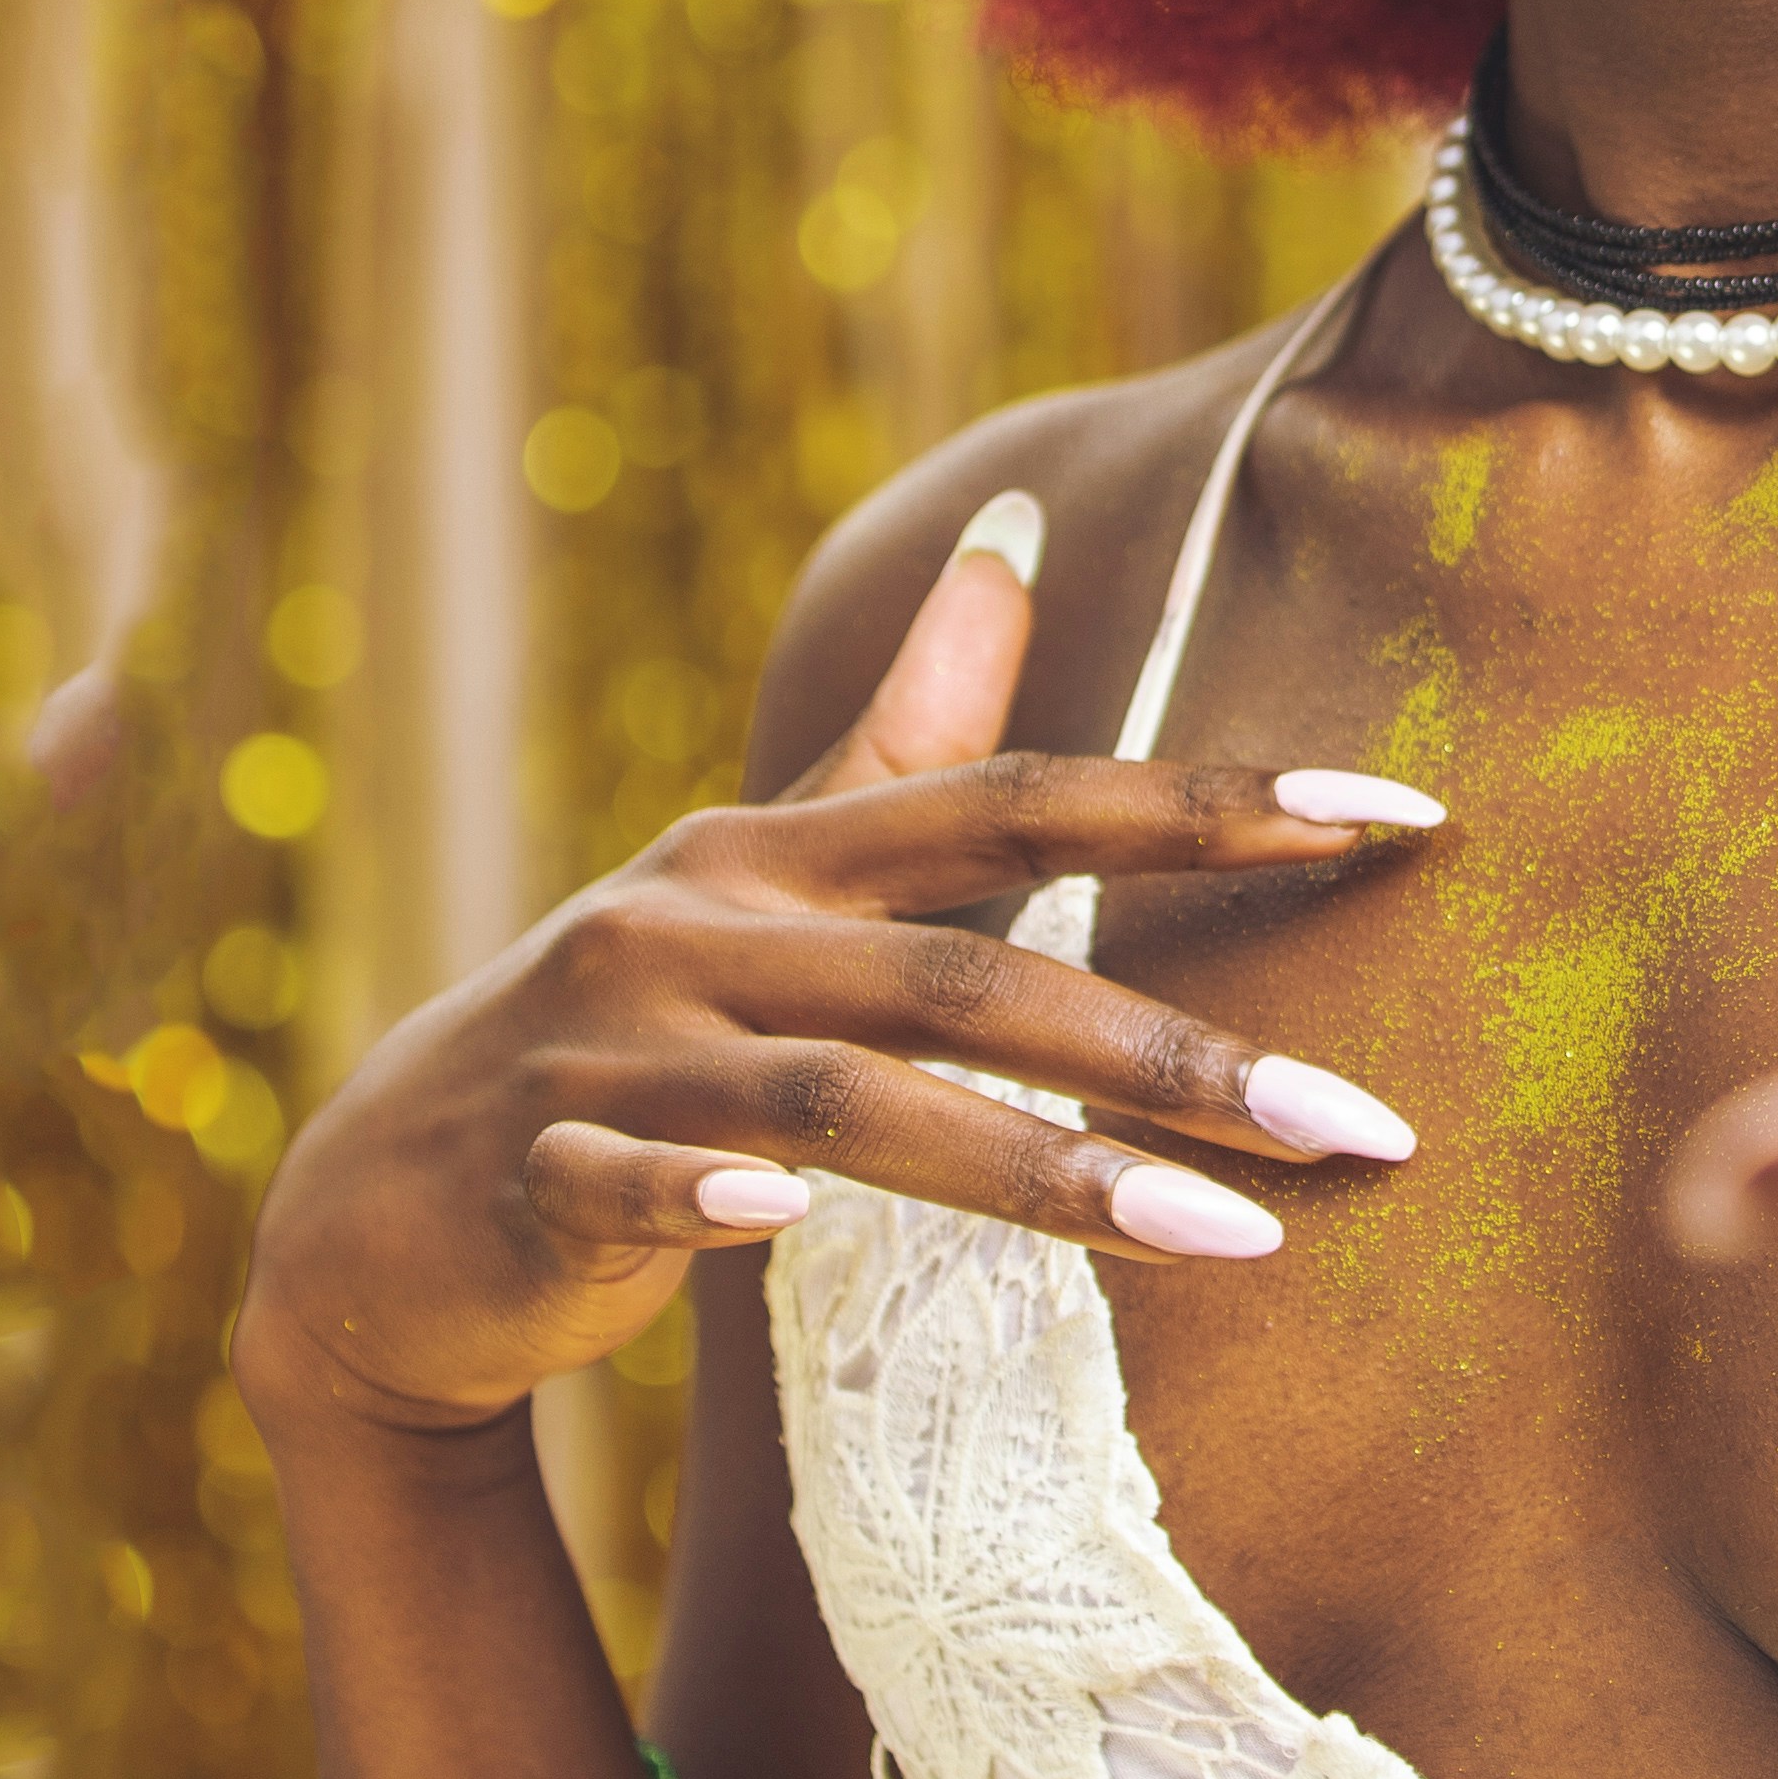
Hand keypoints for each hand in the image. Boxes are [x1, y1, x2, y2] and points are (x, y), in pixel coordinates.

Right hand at [233, 503, 1433, 1452]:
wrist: (375, 1213)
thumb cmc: (634, 1029)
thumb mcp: (758, 872)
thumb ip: (901, 734)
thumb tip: (1015, 540)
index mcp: (778, 852)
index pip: (1029, 802)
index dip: (1212, 799)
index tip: (1402, 814)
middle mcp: (702, 931)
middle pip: (970, 977)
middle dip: (1179, 1051)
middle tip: (1367, 1124)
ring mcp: (616, 1057)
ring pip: (848, 1108)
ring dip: (1046, 1175)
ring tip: (1230, 1238)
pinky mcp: (536, 1183)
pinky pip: (633, 1190)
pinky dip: (703, 1205)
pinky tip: (783, 1235)